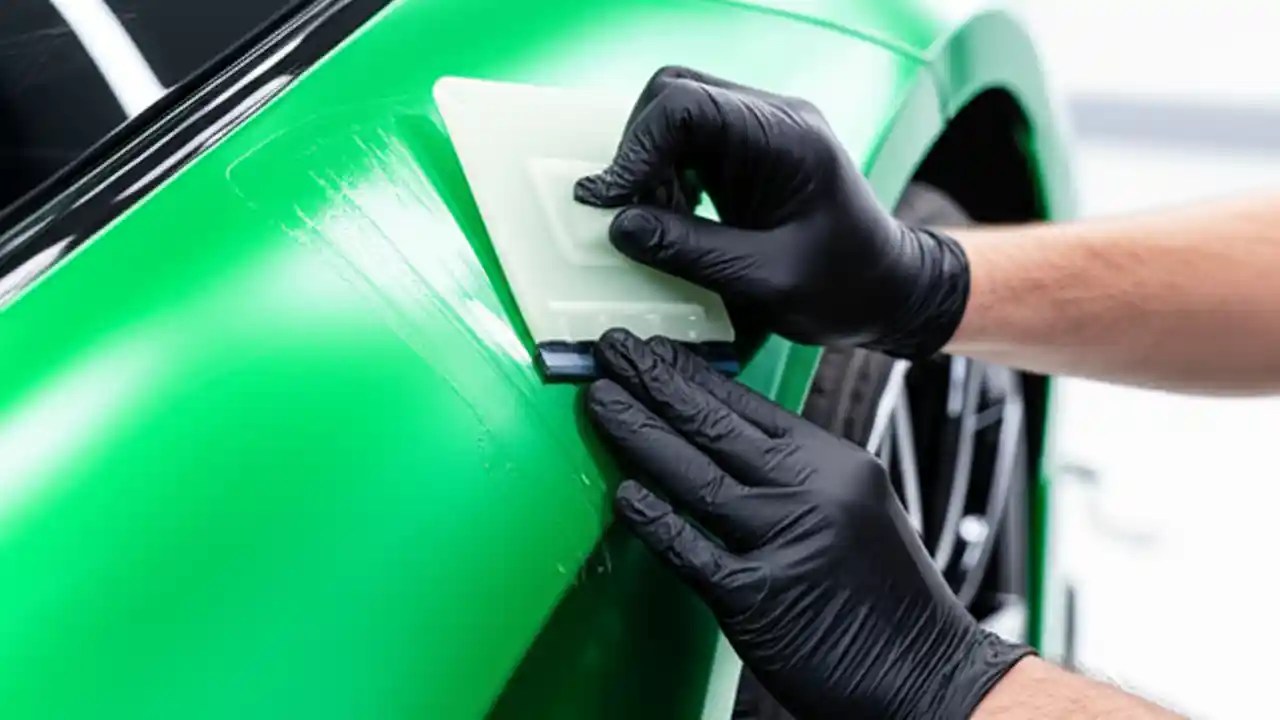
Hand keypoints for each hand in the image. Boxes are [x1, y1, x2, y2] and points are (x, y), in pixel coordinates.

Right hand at [575, 66, 968, 358]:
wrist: (891, 291)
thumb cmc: (845, 288)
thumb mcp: (765, 281)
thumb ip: (690, 252)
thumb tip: (620, 226)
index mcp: (786, 136)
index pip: (686, 105)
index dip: (635, 150)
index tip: (608, 203)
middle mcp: (772, 118)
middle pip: (674, 95)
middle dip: (637, 153)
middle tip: (628, 215)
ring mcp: (760, 132)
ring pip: (675, 117)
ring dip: (649, 170)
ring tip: (654, 227)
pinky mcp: (749, 153)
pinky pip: (688, 145)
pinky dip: (665, 180)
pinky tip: (672, 223)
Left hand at [585, 329, 1030, 718]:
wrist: (930, 676)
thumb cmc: (890, 597)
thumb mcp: (860, 507)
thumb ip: (802, 473)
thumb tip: (731, 438)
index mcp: (837, 464)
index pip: (750, 406)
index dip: (692, 375)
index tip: (652, 351)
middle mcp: (812, 494)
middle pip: (716, 428)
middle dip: (654, 384)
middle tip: (612, 352)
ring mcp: (784, 544)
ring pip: (695, 476)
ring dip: (638, 433)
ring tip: (600, 400)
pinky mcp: (758, 599)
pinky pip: (692, 550)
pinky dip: (654, 520)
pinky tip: (624, 494)